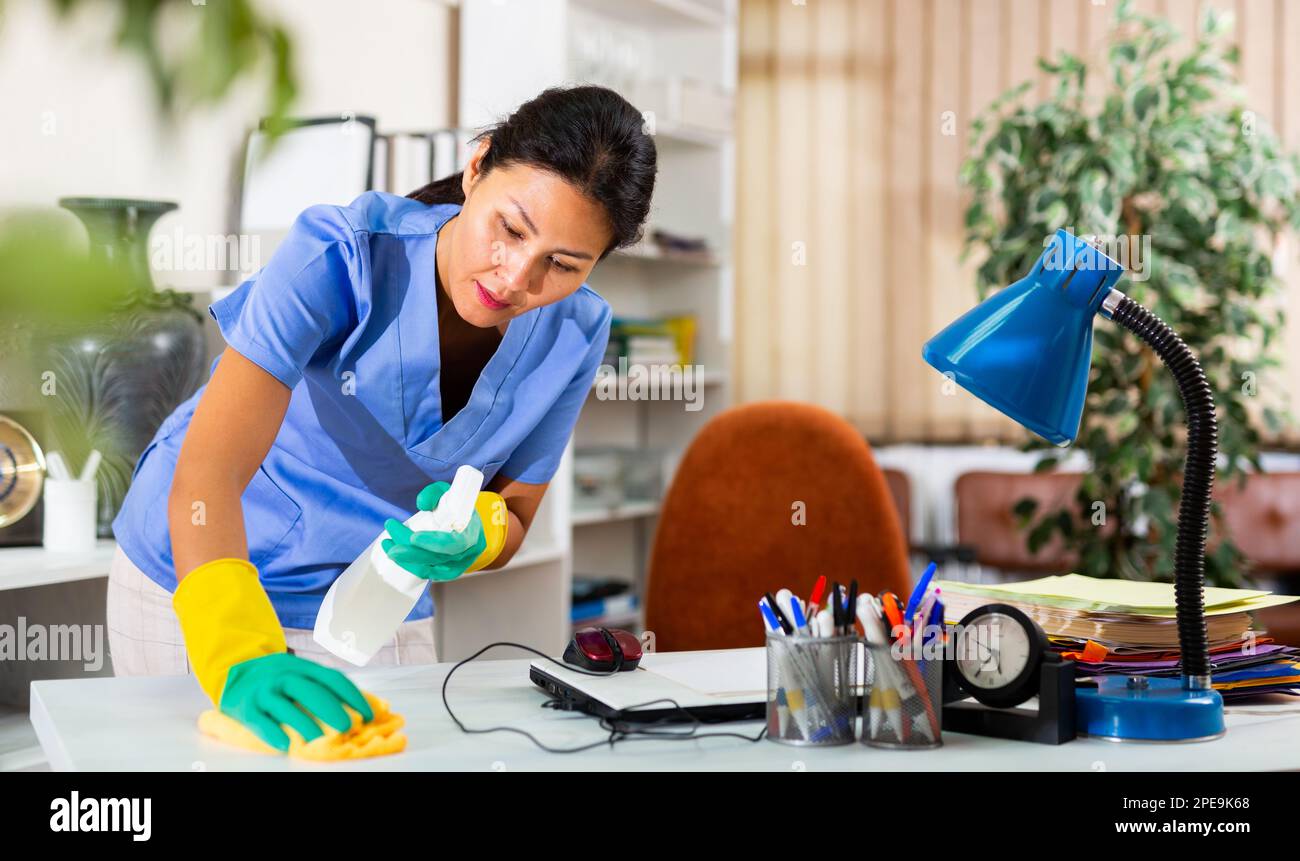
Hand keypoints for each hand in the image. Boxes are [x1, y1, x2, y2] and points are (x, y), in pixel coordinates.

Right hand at [172, 557, 375, 753]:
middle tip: (348, 727)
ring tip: (320, 740)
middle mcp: (283, 675)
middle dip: (331, 708)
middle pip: (309, 690)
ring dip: (304, 724)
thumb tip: (370, 707)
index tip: (368, 714)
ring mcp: (263, 691)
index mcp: (303, 667)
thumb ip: (327, 689)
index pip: (331, 678)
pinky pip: (259, 720)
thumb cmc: (278, 681)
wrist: (233, 673)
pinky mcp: (244, 707)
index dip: (352, 696)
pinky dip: (271, 733)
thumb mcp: (302, 675)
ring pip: (285, 706)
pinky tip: (284, 745)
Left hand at [380, 481, 487, 580]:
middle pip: (439, 558)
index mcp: (472, 531)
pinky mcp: (450, 571)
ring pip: (432, 568)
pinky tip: (399, 557)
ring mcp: (460, 564)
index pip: (455, 543)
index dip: (434, 543)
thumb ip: (433, 493)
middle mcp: (468, 551)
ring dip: (407, 560)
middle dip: (411, 553)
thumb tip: (422, 503)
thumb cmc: (457, 505)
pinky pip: (430, 573)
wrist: (465, 519)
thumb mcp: (447, 491)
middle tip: (389, 544)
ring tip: (388, 546)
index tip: (413, 537)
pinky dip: (412, 567)